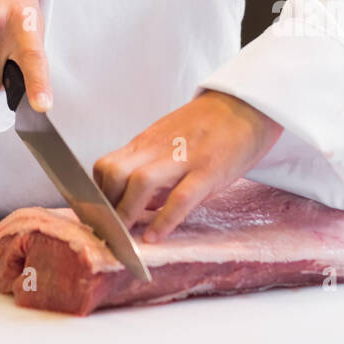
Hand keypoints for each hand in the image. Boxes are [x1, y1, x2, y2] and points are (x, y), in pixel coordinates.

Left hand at [92, 90, 282, 239]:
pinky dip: (165, 220)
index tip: (100, 217)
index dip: (99, 194)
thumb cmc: (206, 127)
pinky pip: (181, 197)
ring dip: (129, 214)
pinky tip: (156, 236)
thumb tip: (133, 203)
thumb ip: (150, 167)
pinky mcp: (209, 170)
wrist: (244, 106)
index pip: (106, 166)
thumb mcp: (169, 140)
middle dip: (107, 206)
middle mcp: (159, 149)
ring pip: (141, 183)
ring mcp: (183, 158)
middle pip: (115, 172)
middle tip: (110, 230)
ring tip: (128, 237)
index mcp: (147, 142)